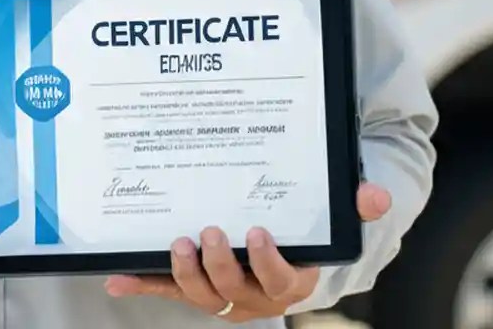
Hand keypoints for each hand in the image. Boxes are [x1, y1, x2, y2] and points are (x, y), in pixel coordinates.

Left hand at [104, 183, 392, 322]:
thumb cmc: (306, 236)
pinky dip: (140, 284)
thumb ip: (358, 207)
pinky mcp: (192, 288)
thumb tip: (376, 196)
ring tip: (177, 244)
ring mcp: (221, 294)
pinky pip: (164, 290)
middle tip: (210, 232)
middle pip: (234, 291)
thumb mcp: (333, 220)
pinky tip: (116, 279)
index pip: (280, 280)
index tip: (257, 232)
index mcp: (289, 281)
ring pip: (200, 295)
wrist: (288, 258)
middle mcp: (254, 296)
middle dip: (220, 265)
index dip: (268, 262)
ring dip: (183, 273)